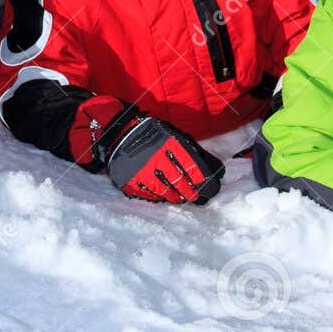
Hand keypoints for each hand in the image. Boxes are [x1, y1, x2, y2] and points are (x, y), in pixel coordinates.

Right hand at [104, 116, 223, 204]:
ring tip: (181, 198)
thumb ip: (192, 150)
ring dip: (176, 197)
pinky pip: (148, 194)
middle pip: (179, 182)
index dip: (202, 180)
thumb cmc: (151, 134)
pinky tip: (163, 197)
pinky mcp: (130, 181)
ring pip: (164, 191)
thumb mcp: (172, 134)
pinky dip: (158, 197)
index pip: (191, 166)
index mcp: (168, 144)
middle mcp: (156, 158)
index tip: (209, 187)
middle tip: (197, 198)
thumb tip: (215, 168)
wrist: (118, 133)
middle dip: (191, 193)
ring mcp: (142, 171)